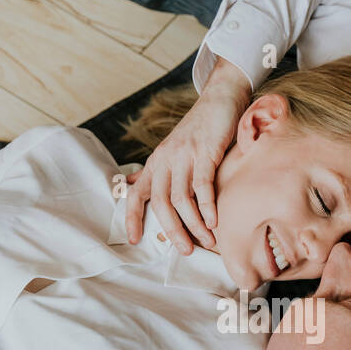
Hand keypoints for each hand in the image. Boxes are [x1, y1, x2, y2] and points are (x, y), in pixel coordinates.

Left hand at [125, 57, 251, 252]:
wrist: (220, 99)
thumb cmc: (199, 130)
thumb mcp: (172, 151)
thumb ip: (155, 171)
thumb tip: (131, 187)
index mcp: (156, 162)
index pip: (137, 194)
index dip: (132, 217)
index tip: (134, 240)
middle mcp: (166, 160)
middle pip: (161, 202)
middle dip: (172, 230)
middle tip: (185, 250)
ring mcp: (185, 155)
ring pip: (182, 198)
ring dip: (194, 224)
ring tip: (206, 241)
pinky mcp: (205, 151)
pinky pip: (202, 185)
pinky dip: (208, 206)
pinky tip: (214, 221)